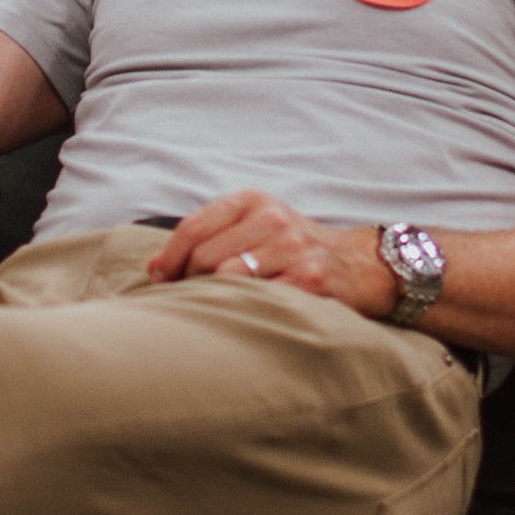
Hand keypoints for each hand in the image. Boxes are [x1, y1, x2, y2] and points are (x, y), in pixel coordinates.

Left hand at [146, 191, 396, 314]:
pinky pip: (257, 298)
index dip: (169, 258)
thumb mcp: (256, 227)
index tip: (159, 279)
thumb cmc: (294, 249)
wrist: (360, 264)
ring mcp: (291, 249)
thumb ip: (209, 238)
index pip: (193, 228)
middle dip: (190, 282)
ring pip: (227, 278)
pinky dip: (244, 309)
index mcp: (253, 201)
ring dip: (215, 298)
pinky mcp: (307, 279)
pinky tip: (247, 313)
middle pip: (205, 257)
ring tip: (219, 306)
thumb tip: (154, 269)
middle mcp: (272, 219)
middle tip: (194, 299)